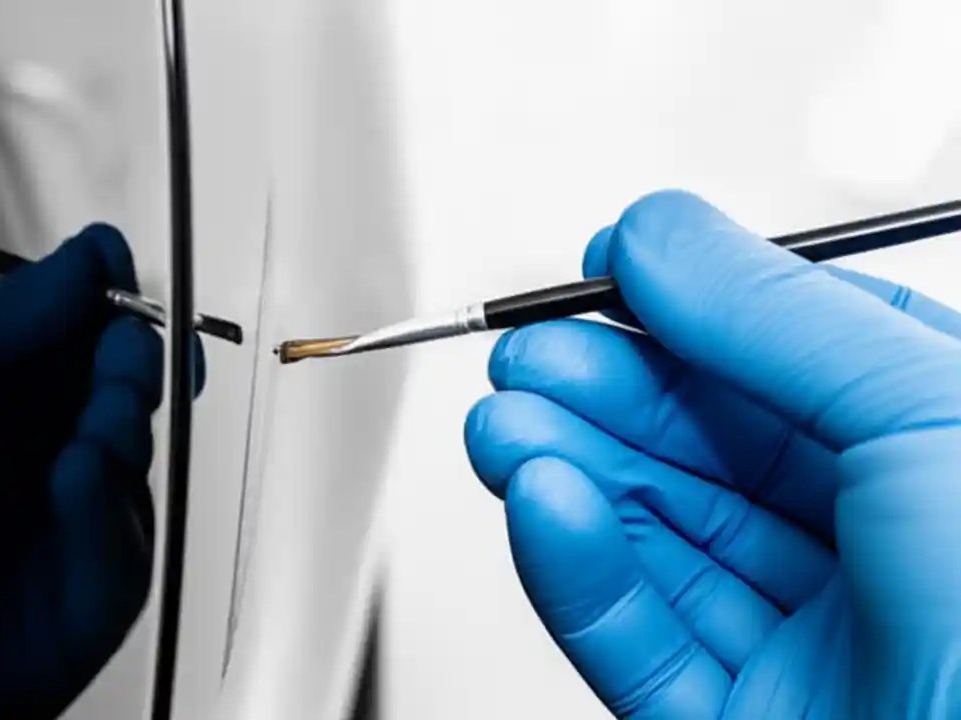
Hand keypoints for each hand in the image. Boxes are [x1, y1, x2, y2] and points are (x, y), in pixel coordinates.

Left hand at [0, 225, 195, 717]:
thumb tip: (84, 261)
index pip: (76, 324)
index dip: (106, 292)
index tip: (115, 265)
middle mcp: (42, 446)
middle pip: (123, 381)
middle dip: (132, 356)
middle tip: (121, 347)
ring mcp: (74, 519)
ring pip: (136, 455)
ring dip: (123, 425)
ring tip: (94, 420)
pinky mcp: (94, 593)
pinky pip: (125, 543)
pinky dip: (107, 508)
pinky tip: (73, 480)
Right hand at [465, 191, 960, 717]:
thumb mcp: (929, 418)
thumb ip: (780, 317)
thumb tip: (656, 235)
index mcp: (947, 464)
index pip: (801, 360)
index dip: (695, 308)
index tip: (606, 269)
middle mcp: (884, 555)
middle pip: (712, 452)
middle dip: (607, 392)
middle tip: (528, 353)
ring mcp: (808, 648)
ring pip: (661, 541)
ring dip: (570, 471)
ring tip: (505, 423)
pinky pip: (636, 640)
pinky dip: (576, 567)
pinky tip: (541, 503)